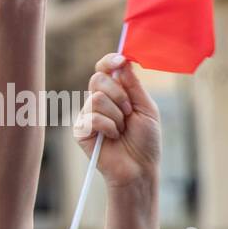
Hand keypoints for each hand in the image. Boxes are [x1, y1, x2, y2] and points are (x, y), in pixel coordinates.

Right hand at [73, 53, 160, 187]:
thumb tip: (123, 61)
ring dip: (116, 116)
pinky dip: (108, 128)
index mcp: (115, 93)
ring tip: (122, 130)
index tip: (119, 60)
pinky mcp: (80, 130)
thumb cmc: (146, 141)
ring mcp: (87, 114)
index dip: (109, 61)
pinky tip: (112, 138)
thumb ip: (134, 85)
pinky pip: (92, 117)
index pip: (104, 69)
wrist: (139, 168)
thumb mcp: (147, 109)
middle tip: (129, 112)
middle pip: (98, 78)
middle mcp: (98, 101)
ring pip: (96, 98)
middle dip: (119, 94)